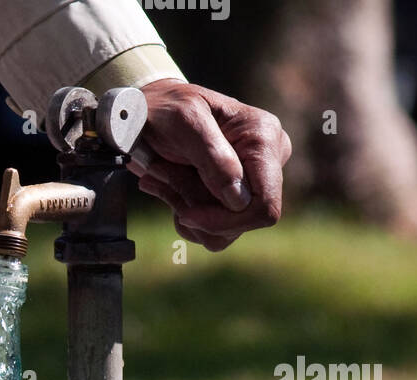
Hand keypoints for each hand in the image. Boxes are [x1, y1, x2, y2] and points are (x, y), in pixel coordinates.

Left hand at [132, 79, 291, 250]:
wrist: (149, 113)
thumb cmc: (167, 109)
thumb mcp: (186, 121)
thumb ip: (213, 157)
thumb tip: (239, 199)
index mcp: (266, 139)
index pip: (265, 205)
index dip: (227, 220)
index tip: (186, 213)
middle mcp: (267, 163)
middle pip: (241, 221)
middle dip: (198, 209)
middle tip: (163, 175)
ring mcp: (251, 183)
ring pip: (223, 232)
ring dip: (185, 210)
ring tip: (162, 176)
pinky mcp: (232, 198)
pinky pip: (211, 232)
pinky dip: (183, 215)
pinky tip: (166, 186)